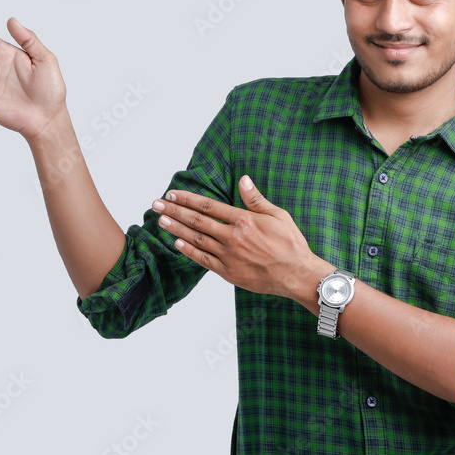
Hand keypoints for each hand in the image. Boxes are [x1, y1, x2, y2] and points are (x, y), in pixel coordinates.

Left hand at [152, 175, 331, 300]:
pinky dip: (189, 251)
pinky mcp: (229, 272)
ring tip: (161, 220)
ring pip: (196, 239)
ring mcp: (229, 256)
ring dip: (176, 229)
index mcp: (244, 220)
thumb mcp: (278, 215)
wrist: (296, 275)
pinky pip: (204, 260)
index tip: (172, 194)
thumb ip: (256, 199)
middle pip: (197, 221)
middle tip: (157, 204)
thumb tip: (243, 180)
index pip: (208, 206)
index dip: (188, 199)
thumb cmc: (290, 244)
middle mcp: (233, 237)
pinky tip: (177, 243)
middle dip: (174, 211)